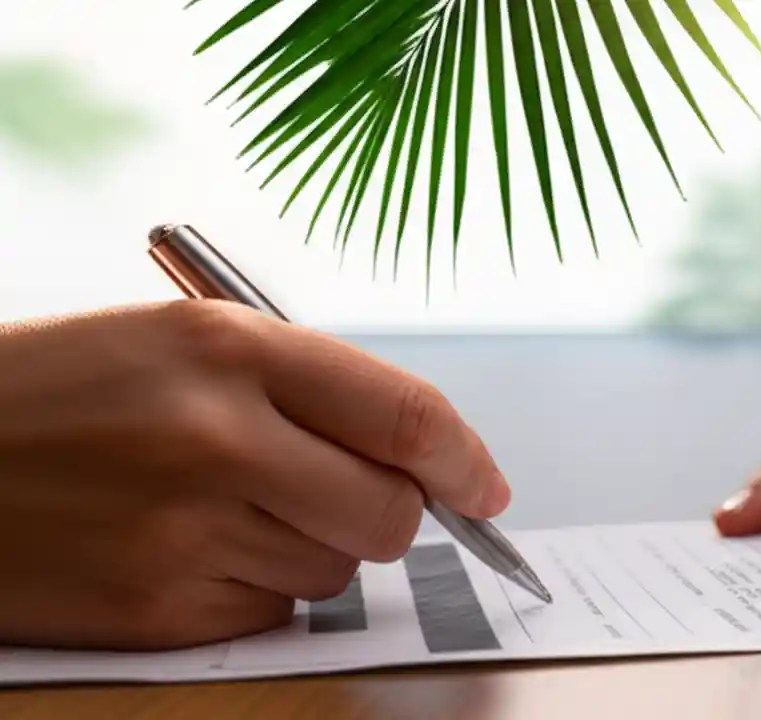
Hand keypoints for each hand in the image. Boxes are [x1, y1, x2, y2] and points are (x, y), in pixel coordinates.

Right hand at [0, 302, 506, 649]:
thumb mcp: (185, 342)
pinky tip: (189, 549)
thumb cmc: (68, 390)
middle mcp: (214, 436)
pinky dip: (257, 588)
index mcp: (228, 347)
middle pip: (390, 511)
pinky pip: (274, 614)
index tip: (488, 486)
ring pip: (336, 568)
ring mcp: (183, 530)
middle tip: (345, 493)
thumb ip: (310, 388)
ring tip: (224, 504)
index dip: (466, 457)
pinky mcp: (154, 608)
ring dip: (311, 544)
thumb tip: (421, 456)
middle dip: (392, 511)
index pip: (403, 414)